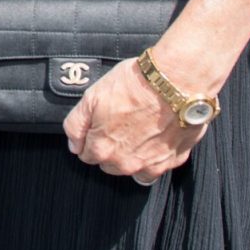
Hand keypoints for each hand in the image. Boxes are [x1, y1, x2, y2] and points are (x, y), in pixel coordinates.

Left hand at [63, 58, 203, 186]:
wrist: (176, 80)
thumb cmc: (135, 84)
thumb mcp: (92, 97)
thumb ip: (76, 125)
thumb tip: (74, 145)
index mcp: (102, 149)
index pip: (87, 155)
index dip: (91, 138)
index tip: (100, 125)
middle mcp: (125, 163)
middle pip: (109, 164)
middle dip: (111, 148)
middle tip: (121, 124)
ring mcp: (150, 164)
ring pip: (133, 168)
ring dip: (132, 155)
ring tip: (139, 131)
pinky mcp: (173, 160)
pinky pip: (158, 167)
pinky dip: (155, 157)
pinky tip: (157, 138)